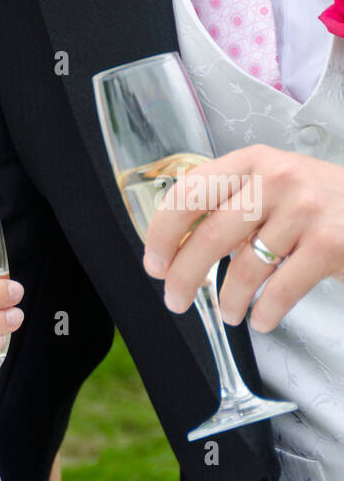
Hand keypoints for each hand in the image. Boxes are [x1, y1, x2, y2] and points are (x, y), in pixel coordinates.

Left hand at [143, 145, 343, 331]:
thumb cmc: (321, 201)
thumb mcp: (275, 184)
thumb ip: (234, 203)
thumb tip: (180, 247)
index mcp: (252, 160)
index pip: (190, 192)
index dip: (163, 232)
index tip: (154, 262)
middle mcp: (276, 178)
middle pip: (210, 234)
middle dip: (185, 276)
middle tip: (176, 301)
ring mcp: (305, 210)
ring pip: (245, 267)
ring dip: (229, 300)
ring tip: (229, 312)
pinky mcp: (329, 244)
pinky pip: (281, 289)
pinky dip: (265, 312)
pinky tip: (262, 319)